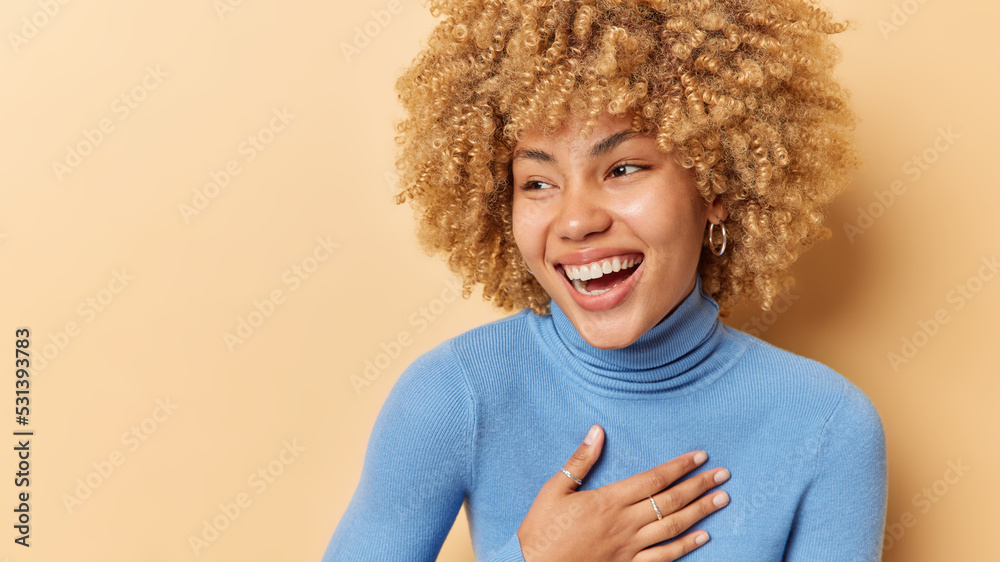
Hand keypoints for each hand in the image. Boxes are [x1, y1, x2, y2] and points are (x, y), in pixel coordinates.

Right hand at [516, 425, 729, 561]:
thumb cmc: (542, 530)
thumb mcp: (554, 490)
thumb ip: (580, 461)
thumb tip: (597, 431)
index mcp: (608, 501)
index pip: (653, 479)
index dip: (679, 467)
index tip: (700, 456)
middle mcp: (625, 523)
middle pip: (670, 501)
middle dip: (699, 486)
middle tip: (723, 475)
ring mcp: (629, 547)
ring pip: (673, 527)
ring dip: (700, 512)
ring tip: (721, 499)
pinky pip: (664, 557)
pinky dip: (686, 546)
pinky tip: (703, 536)